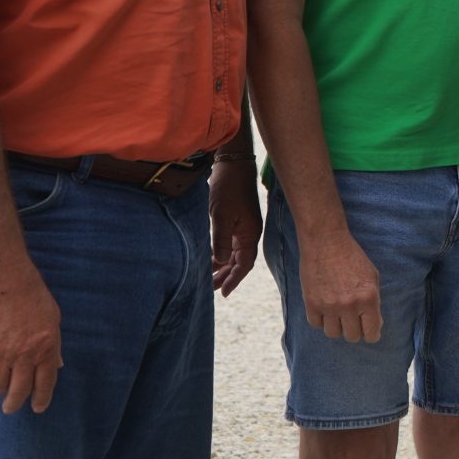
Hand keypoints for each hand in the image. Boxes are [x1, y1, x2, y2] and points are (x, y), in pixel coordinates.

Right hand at [0, 259, 62, 413]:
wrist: (2, 278)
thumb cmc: (31, 293)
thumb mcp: (52, 317)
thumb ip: (53, 343)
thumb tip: (57, 364)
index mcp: (46, 346)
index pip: (45, 383)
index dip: (41, 399)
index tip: (37, 408)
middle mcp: (24, 355)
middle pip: (18, 392)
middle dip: (14, 404)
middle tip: (11, 407)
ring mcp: (1, 354)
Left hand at [209, 160, 262, 295]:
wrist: (233, 164)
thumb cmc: (229, 188)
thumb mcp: (222, 214)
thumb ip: (221, 239)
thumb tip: (222, 262)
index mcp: (249, 234)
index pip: (245, 264)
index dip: (234, 279)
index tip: (223, 293)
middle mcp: (248, 233)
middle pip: (240, 261)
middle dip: (226, 276)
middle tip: (211, 289)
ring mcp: (243, 226)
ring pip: (234, 253)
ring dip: (223, 266)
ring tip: (209, 278)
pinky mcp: (236, 220)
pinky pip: (230, 243)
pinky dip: (221, 253)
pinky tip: (211, 258)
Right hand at [301, 229, 381, 342]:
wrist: (326, 241)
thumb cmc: (352, 257)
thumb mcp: (372, 276)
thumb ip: (373, 301)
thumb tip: (374, 324)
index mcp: (368, 298)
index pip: (371, 333)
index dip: (371, 333)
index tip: (368, 330)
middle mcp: (349, 305)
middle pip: (352, 336)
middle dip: (354, 329)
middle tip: (353, 319)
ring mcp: (329, 306)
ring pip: (333, 333)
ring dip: (336, 326)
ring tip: (338, 314)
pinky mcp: (311, 303)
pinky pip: (317, 324)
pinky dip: (321, 319)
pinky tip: (325, 308)